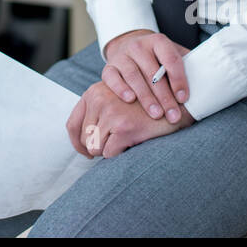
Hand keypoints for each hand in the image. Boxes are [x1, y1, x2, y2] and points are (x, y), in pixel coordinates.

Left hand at [66, 80, 192, 158]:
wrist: (174, 103)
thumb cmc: (144, 105)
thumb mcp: (115, 99)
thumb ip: (96, 112)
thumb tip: (81, 144)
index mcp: (92, 92)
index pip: (72, 124)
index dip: (77, 142)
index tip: (85, 151)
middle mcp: (98, 100)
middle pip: (84, 139)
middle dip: (97, 147)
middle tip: (115, 144)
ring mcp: (111, 113)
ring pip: (95, 148)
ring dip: (109, 150)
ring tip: (124, 140)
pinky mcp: (124, 128)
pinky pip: (110, 153)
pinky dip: (120, 153)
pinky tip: (133, 141)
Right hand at [101, 29, 192, 123]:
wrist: (128, 45)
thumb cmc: (156, 57)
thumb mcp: (172, 54)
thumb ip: (187, 64)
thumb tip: (207, 81)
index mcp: (158, 42)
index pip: (171, 59)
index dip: (179, 79)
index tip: (184, 98)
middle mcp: (139, 46)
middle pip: (153, 72)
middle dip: (164, 96)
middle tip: (173, 115)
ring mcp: (122, 55)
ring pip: (133, 76)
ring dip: (146, 97)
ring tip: (156, 114)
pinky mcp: (109, 66)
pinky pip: (112, 77)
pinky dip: (120, 88)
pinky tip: (129, 100)